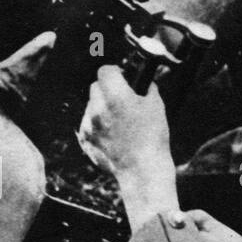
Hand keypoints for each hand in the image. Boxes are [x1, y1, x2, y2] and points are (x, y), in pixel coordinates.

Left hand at [79, 66, 178, 229]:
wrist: (142, 170)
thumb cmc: (153, 138)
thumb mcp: (156, 105)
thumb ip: (146, 87)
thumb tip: (142, 79)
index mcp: (116, 97)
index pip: (105, 71)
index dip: (115, 72)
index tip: (121, 77)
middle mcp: (98, 109)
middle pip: (95, 87)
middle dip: (107, 90)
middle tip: (121, 100)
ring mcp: (88, 125)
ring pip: (91, 106)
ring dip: (101, 108)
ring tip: (119, 122)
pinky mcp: (85, 139)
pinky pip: (87, 124)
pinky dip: (97, 126)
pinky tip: (112, 135)